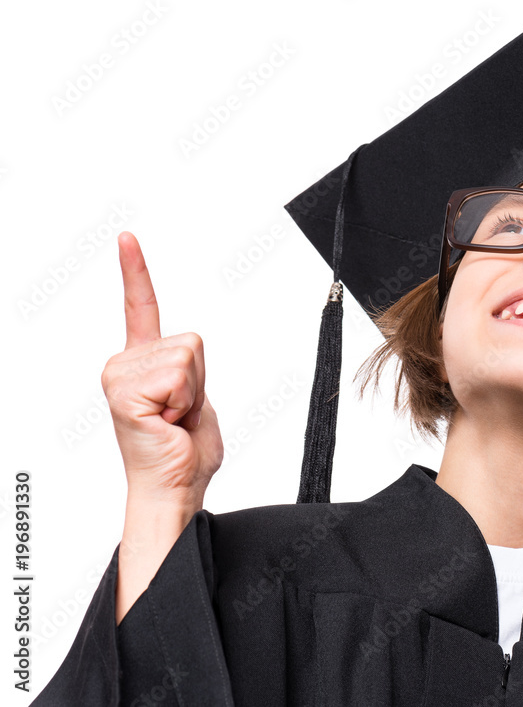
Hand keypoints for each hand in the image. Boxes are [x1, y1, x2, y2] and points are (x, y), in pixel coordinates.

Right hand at [101, 232, 222, 504]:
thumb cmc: (183, 451)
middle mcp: (122, 365)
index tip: (128, 238)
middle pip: (191, 340)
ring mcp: (120, 376)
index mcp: (139, 364)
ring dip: (193, 391)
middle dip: (200, 380)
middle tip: (182, 414)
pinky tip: (168, 422)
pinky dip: (185, 400)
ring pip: (188, 355)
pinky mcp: (125, 391)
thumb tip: (187, 353)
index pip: (140, 308)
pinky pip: (178, 374)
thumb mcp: (193, 398)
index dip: (136, 272)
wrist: (175, 486)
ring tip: (175, 419)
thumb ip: (187, 370)